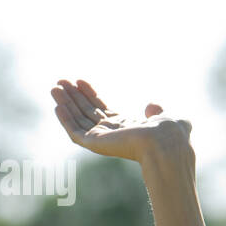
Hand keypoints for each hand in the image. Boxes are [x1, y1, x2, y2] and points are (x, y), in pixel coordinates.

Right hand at [50, 79, 192, 163]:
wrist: (167, 144)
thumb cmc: (170, 133)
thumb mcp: (166, 117)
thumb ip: (157, 112)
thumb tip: (152, 106)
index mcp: (125, 127)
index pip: (101, 109)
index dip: (90, 94)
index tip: (79, 80)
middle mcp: (111, 133)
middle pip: (86, 112)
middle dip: (73, 97)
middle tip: (60, 82)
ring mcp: (102, 140)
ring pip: (78, 120)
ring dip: (66, 104)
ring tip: (54, 88)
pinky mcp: (95, 144)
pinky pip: (75, 132)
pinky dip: (66, 119)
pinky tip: (58, 106)